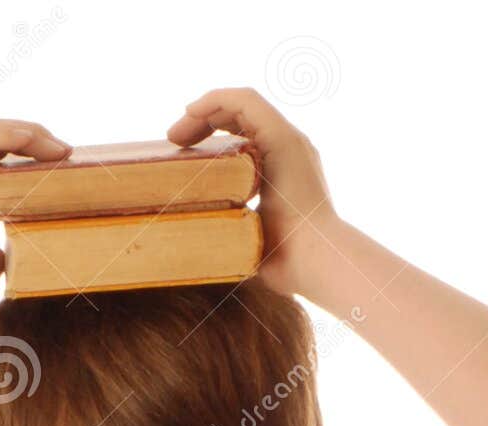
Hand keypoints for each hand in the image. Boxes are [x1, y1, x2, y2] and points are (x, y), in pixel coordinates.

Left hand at [166, 87, 339, 298]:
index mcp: (282, 171)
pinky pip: (245, 100)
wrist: (314, 260)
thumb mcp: (249, 239)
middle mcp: (288, 150)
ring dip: (204, 111)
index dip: (212, 138)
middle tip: (173, 140)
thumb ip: (232, 231)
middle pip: (241, 120)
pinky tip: (191, 111)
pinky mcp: (283, 137)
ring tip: (175, 133)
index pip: (245, 139)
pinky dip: (215, 100)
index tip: (183, 152)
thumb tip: (201, 245)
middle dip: (204, 124)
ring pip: (242, 104)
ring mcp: (288, 140)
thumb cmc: (285, 264)